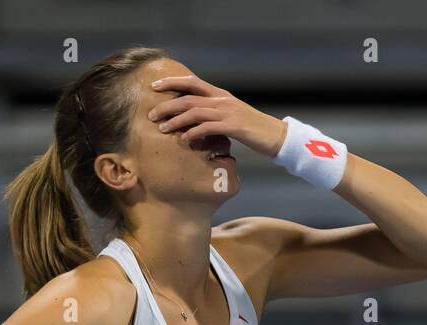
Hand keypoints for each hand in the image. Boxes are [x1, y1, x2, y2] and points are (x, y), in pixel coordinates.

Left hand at [148, 74, 287, 156]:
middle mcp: (222, 100)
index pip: (192, 82)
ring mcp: (228, 112)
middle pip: (188, 98)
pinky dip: (193, 133)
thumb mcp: (231, 116)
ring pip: (195, 112)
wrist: (275, 136)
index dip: (172, 83)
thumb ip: (214, 113)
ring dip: (176, 120)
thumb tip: (194, 119)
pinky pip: (208, 128)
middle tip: (151, 115)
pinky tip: (184, 140)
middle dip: (167, 105)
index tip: (154, 87)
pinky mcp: (234, 127)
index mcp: (220, 94)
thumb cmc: (252, 129)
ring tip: (162, 129)